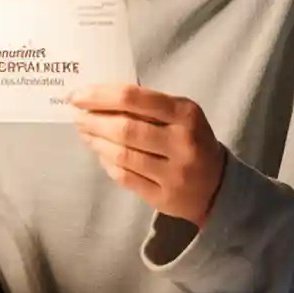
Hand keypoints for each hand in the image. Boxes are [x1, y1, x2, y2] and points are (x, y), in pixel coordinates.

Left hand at [72, 84, 224, 227]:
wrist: (217, 186)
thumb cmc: (189, 139)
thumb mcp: (180, 114)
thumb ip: (146, 104)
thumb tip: (97, 97)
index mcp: (185, 113)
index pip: (133, 98)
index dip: (99, 95)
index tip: (76, 95)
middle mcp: (182, 142)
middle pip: (124, 128)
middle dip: (93, 120)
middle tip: (77, 116)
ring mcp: (174, 173)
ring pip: (122, 155)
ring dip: (96, 142)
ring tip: (84, 133)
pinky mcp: (164, 197)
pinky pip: (125, 177)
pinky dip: (107, 163)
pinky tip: (100, 153)